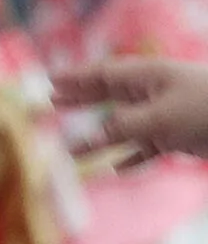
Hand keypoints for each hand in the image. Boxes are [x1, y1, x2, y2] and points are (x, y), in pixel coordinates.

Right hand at [55, 57, 207, 165]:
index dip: (76, 78)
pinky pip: (148, 148)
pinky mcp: (180, 138)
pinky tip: (117, 169)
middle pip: (110, 97)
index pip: (104, 74)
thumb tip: (97, 134)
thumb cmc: (206, 109)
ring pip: (124, 128)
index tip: (50, 80)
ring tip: (72, 152)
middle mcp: (154, 93)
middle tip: (51, 104)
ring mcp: (167, 116)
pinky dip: (132, 158)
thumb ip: (126, 125)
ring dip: (99, 140)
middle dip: (81, 101)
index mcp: (148, 76)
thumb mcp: (162, 116)